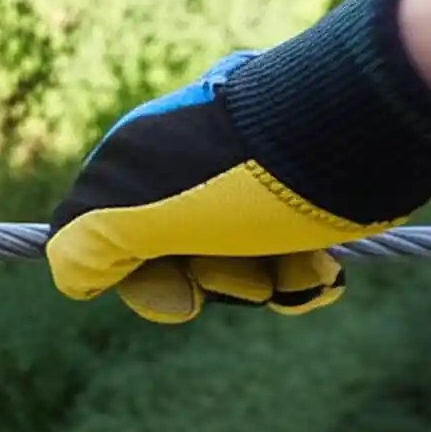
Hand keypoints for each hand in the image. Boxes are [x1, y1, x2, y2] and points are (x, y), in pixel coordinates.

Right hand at [46, 51, 367, 324]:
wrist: (358, 138)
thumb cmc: (239, 180)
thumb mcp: (137, 213)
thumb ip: (87, 245)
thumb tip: (72, 277)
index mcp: (133, 166)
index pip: (103, 243)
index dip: (139, 282)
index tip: (178, 294)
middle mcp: (181, 173)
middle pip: (174, 263)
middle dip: (213, 283)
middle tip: (245, 273)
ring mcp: (241, 185)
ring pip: (235, 265)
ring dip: (267, 282)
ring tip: (298, 261)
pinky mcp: (297, 196)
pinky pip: (285, 257)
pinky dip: (302, 275)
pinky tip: (321, 267)